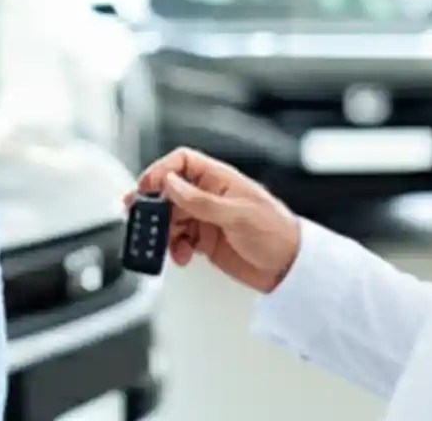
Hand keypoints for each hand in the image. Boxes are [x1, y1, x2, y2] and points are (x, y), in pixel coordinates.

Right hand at [124, 147, 301, 292]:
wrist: (290, 268)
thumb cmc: (277, 233)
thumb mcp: (237, 214)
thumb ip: (200, 200)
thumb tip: (170, 183)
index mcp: (219, 180)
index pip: (182, 163)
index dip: (161, 171)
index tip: (146, 188)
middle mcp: (210, 196)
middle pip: (170, 192)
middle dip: (154, 206)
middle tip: (141, 219)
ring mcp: (207, 219)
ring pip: (171, 218)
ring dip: (163, 232)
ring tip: (166, 244)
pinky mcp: (206, 241)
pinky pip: (179, 240)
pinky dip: (174, 248)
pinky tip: (182, 255)